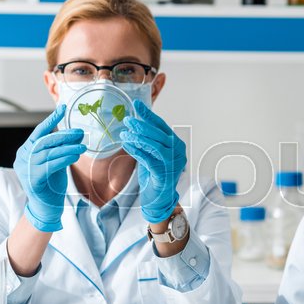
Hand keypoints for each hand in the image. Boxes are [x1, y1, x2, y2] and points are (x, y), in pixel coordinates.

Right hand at [14, 105, 85, 231]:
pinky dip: (64, 159)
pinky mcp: (33, 179)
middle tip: (80, 131)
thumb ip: (61, 148)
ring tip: (82, 145)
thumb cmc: (51, 183)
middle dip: (63, 135)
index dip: (51, 119)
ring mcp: (26, 169)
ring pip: (48, 153)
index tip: (63, 108)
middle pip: (44, 141)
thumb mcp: (55, 162)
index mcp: (26, 151)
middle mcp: (22, 158)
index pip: (38, 132)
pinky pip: (50, 165)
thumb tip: (77, 132)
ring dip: (67, 147)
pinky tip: (75, 156)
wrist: (46, 207)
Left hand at [120, 100, 186, 223]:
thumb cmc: (155, 174)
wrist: (160, 198)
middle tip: (127, 120)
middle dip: (142, 126)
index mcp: (176, 144)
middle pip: (159, 135)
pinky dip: (138, 151)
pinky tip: (127, 146)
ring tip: (124, 134)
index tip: (136, 104)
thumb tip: (136, 122)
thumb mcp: (152, 153)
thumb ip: (149, 140)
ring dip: (138, 139)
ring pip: (155, 146)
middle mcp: (178, 152)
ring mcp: (173, 164)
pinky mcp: (164, 174)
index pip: (162, 126)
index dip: (149, 115)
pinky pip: (149, 160)